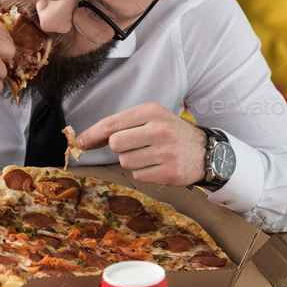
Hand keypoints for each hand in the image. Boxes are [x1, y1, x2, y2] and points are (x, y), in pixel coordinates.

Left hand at [77, 102, 207, 186]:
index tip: (80, 142)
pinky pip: (138, 175)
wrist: (206, 151)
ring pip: (125, 161)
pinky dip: (143, 172)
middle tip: (134, 146)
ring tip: (150, 155)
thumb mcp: (151, 118)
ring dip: (132, 161)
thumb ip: (121, 126)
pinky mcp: (169, 172)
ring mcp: (165, 152)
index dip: (92, 135)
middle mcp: (159, 129)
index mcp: (151, 111)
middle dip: (119, 148)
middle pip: (115, 144)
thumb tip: (85, 140)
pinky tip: (157, 164)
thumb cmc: (171, 133)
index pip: (111, 124)